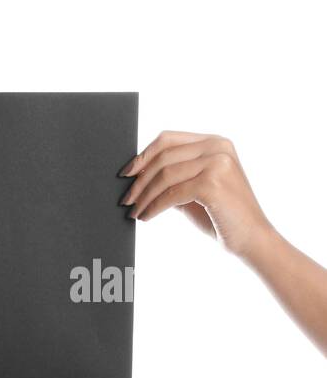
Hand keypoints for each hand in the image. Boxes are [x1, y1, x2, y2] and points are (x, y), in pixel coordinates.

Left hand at [120, 131, 272, 257]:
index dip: (142, 156)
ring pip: (165, 176)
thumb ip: (173, 179)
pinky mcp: (213, 184)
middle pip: (163, 157)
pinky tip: (146, 217)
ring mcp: (217, 163)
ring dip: (144, 197)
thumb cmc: (221, 215)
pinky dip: (154, 207)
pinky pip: (171, 194)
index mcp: (214, 142)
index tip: (125, 174)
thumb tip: (136, 176)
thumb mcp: (193, 190)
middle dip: (139, 181)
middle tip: (125, 200)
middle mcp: (218, 147)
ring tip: (134, 212)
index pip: (167, 139)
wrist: (251, 237)